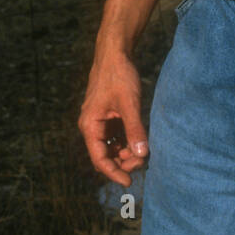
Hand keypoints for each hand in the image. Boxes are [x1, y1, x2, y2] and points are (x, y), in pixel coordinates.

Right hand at [79, 49, 147, 187]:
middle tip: (144, 160)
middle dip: (123, 162)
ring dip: (126, 153)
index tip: (130, 182)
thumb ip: (135, 129)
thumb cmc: (119, 75)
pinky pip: (116, 137)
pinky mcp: (108, 116)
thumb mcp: (129, 104)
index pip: (99, 159)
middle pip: (105, 156)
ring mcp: (99, 122)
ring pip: (111, 147)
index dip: (114, 173)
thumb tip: (142, 154)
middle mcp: (91, 126)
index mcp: (90, 126)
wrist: (115, 52)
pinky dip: (127, 142)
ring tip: (144, 151)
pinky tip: (140, 141)